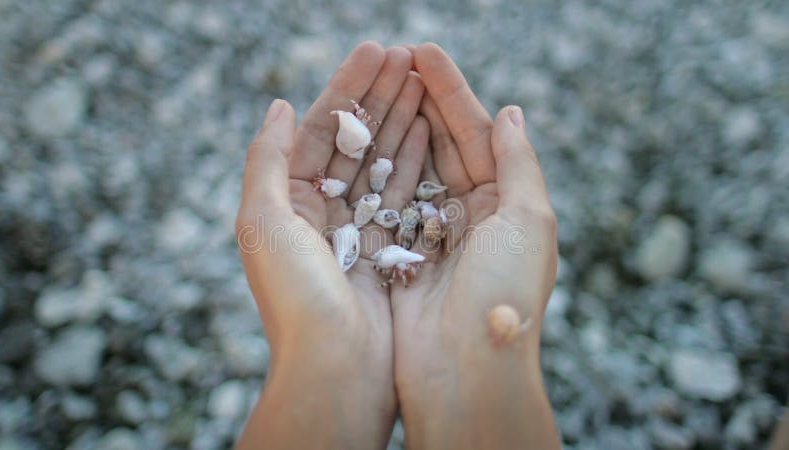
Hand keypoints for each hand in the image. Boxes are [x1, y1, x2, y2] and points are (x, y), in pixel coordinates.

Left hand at [234, 41, 425, 449]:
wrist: (336, 368)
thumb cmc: (295, 296)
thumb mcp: (263, 220)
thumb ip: (266, 159)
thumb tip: (277, 105)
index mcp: (285, 202)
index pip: (316, 128)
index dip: (347, 88)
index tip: (377, 51)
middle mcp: (318, 213)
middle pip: (352, 140)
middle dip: (379, 97)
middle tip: (408, 56)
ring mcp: (354, 231)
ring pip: (381, 162)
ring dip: (401, 121)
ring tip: (424, 82)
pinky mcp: (385, 251)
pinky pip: (402, 196)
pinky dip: (416, 161)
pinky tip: (432, 132)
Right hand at [391, 43, 560, 448]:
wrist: (466, 370)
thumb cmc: (505, 293)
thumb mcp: (531, 219)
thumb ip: (519, 161)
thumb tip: (513, 111)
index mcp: (509, 205)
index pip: (478, 133)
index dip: (452, 91)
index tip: (423, 52)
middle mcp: (473, 218)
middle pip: (444, 144)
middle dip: (423, 101)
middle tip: (395, 58)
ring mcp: (434, 236)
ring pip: (413, 168)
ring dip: (398, 126)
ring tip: (378, 86)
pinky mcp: (401, 257)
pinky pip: (388, 202)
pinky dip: (378, 170)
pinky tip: (362, 139)